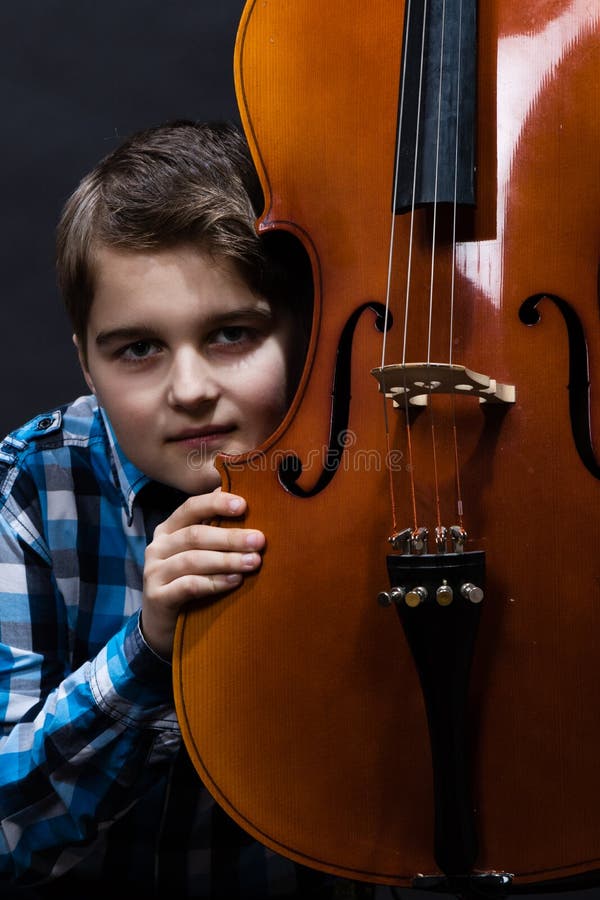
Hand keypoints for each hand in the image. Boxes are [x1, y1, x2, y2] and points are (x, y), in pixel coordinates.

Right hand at [140, 491, 263, 658]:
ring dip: (227, 560)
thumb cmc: (188, 582)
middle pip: (195, 535)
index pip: (191, 508)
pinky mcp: (157, 597)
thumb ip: (214, 532)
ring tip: (253, 562)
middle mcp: (158, 547)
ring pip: (193, 559)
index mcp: (169, 530)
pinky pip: (189, 585)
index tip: (244, 505)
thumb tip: (247, 505)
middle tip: (259, 541)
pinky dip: (214, 582)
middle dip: (230, 537)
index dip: (216, 504)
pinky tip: (235, 581)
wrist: (162, 625)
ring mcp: (154, 572)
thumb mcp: (198, 553)